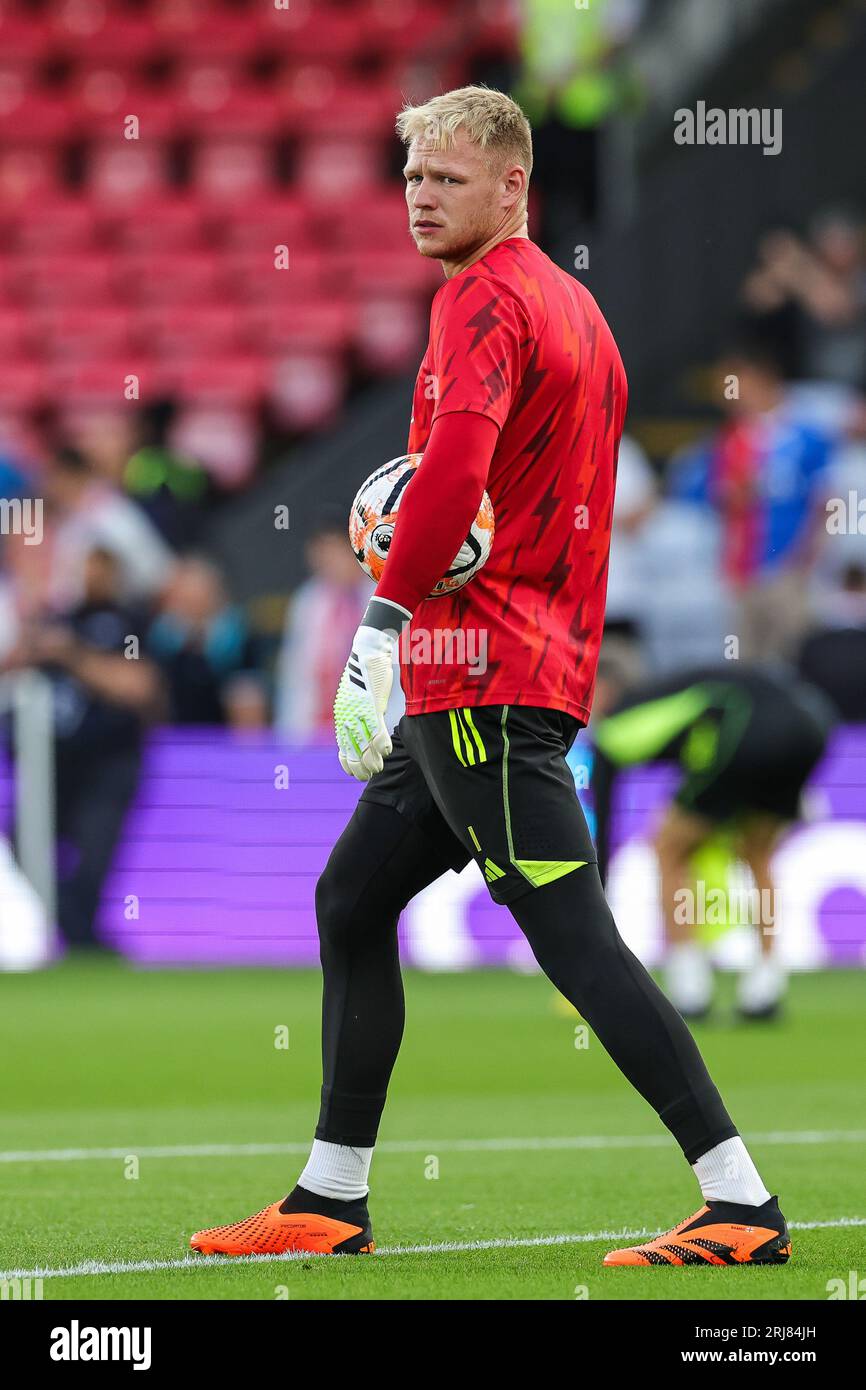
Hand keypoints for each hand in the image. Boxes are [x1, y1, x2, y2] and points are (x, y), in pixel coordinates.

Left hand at [334, 624, 394, 780]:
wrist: (368, 653)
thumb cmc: (364, 674)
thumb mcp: (355, 698)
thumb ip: (356, 714)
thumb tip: (359, 726)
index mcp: (342, 717)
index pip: (343, 749)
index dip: (349, 763)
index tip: (356, 772)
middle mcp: (348, 718)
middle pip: (352, 752)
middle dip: (360, 768)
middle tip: (369, 775)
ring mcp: (360, 714)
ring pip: (365, 746)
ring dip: (372, 761)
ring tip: (378, 768)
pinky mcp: (372, 707)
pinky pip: (377, 732)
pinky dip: (381, 745)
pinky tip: (386, 752)